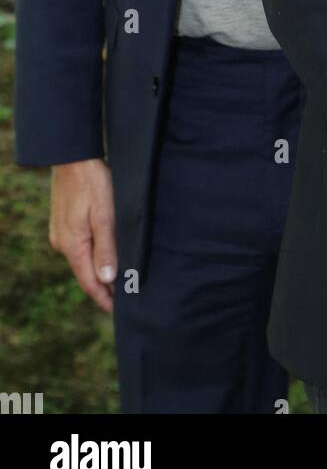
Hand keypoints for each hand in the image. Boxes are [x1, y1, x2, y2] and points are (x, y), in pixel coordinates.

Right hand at [49, 158, 116, 312]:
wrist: (73, 156)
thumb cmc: (93, 182)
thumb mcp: (105, 215)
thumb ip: (106, 247)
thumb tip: (107, 279)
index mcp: (72, 245)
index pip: (89, 281)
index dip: (104, 298)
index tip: (118, 312)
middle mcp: (62, 243)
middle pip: (84, 273)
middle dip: (103, 287)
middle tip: (123, 299)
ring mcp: (61, 233)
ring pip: (82, 259)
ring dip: (98, 270)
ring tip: (118, 280)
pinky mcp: (64, 222)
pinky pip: (80, 246)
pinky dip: (93, 255)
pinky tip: (105, 254)